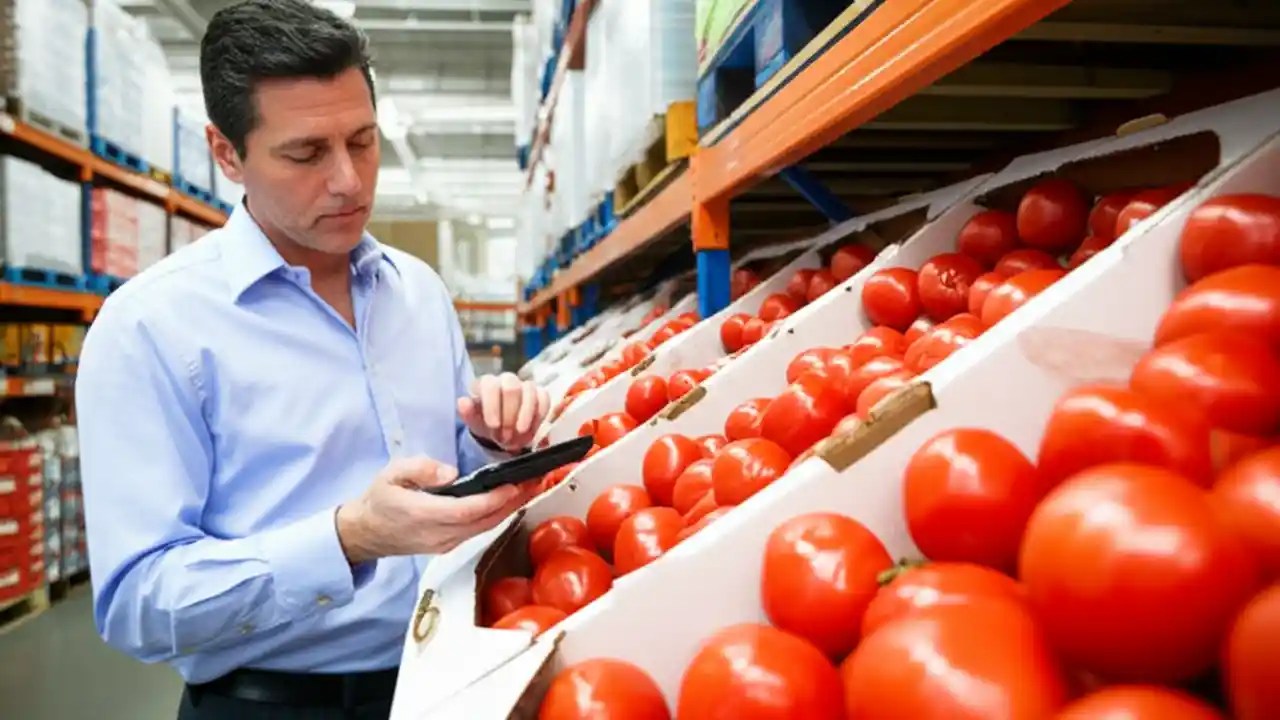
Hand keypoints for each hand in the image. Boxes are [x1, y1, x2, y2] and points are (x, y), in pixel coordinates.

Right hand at [335, 456, 535, 563]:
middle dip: (515, 501)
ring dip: (511, 509)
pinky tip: (510, 501)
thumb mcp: (391, 474)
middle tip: (536, 481)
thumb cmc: (378, 500)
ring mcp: (446, 543)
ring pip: (487, 528)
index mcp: (424, 516)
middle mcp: (440, 535)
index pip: (468, 510)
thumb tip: (449, 472)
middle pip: (486, 521)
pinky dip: (499, 515)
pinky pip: (480, 531)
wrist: (366, 532)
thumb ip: (420, 469)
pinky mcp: (449, 545)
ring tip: (530, 488)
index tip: (515, 483)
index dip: (495, 498)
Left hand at [458, 372, 549, 451]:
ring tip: (518, 437)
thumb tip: (463, 402)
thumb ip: (467, 412)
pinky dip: (539, 416)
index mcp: (487, 383)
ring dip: (525, 417)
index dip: (492, 405)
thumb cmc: (485, 422)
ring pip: (530, 391)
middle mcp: (506, 379)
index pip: (489, 385)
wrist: (501, 430)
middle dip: (510, 414)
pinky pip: (544, 398)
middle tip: (506, 436)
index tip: (493, 426)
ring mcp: (525, 385)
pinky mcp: (540, 394)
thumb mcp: (473, 421)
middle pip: (511, 387)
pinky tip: (531, 430)